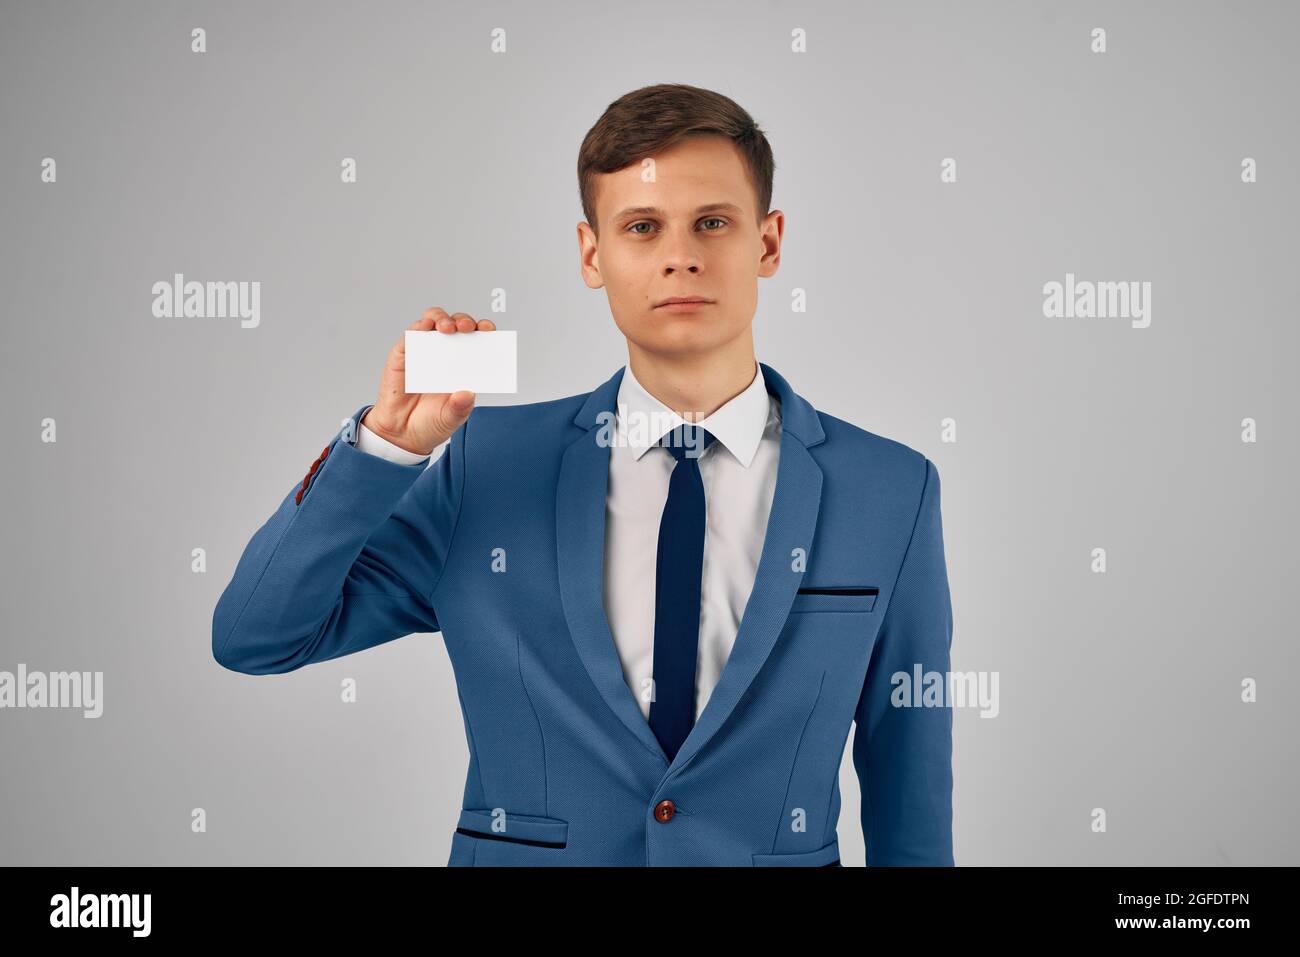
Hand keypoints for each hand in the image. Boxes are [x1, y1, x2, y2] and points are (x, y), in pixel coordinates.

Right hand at [361, 308, 496, 455]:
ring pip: (433, 322)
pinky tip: (424, 327)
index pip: (477, 340)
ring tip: (446, 328)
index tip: (489, 329)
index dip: (484, 331)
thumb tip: (468, 394)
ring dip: (441, 319)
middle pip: (456, 325)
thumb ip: (460, 408)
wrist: (402, 434)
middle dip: (464, 321)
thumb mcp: (450, 419)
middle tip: (467, 327)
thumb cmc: (431, 422)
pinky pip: (410, 335)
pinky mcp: (403, 354)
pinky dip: (417, 327)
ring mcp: (424, 351)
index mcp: (463, 366)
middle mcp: (445, 353)